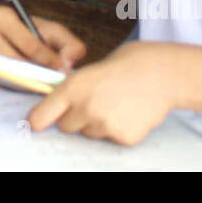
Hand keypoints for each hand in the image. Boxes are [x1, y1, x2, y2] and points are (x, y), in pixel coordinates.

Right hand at [0, 6, 86, 76]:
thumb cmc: (22, 29)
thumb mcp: (47, 28)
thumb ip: (66, 43)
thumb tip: (66, 66)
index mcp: (3, 17)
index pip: (30, 45)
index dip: (50, 62)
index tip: (63, 73)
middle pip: (16, 63)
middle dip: (38, 76)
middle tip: (54, 84)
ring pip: (6, 75)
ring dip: (26, 83)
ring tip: (41, 84)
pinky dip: (13, 85)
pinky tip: (24, 82)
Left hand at [28, 41, 177, 145]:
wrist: (164, 73)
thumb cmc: (130, 64)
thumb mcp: (93, 69)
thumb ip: (75, 88)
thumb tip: (61, 104)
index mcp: (74, 87)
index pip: (42, 115)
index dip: (40, 120)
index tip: (37, 123)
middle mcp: (86, 108)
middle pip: (67, 127)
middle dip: (76, 118)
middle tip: (95, 103)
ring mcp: (105, 125)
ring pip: (91, 133)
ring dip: (98, 124)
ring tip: (118, 104)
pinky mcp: (123, 137)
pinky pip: (112, 139)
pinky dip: (119, 130)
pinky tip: (131, 112)